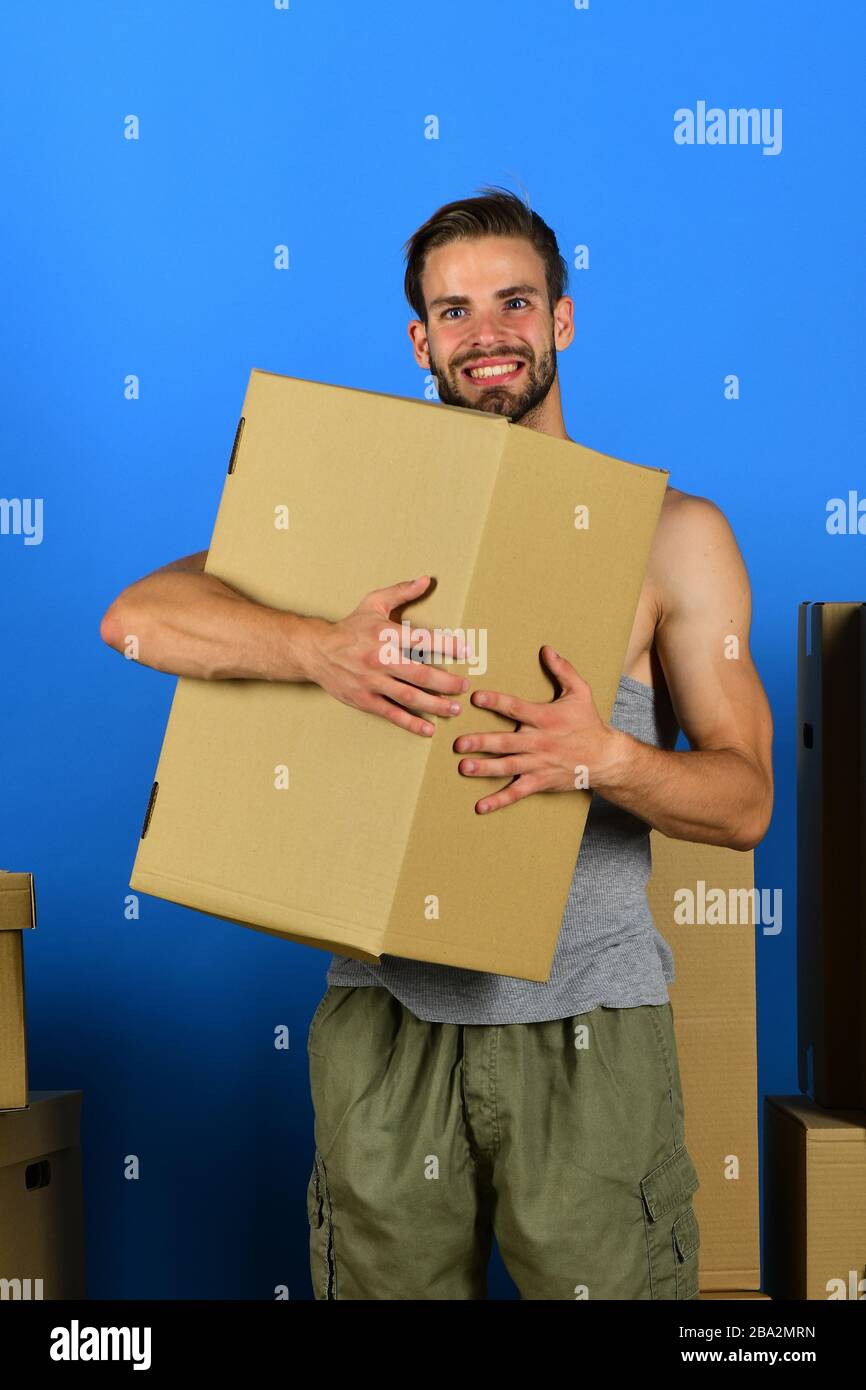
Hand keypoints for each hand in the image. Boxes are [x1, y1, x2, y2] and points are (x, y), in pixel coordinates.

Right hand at [304, 575, 469, 736]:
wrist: (316, 651)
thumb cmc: (350, 628)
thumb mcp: (374, 603)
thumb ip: (401, 591)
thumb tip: (427, 580)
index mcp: (385, 634)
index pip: (423, 640)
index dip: (448, 646)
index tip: (467, 652)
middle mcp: (380, 659)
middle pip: (421, 674)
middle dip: (447, 682)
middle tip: (464, 687)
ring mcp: (372, 682)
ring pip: (409, 696)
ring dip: (436, 705)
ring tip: (454, 709)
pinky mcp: (364, 700)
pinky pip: (392, 713)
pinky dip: (411, 723)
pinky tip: (429, 728)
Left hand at [453, 645, 620, 812]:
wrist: (605, 758)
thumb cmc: (588, 723)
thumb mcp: (580, 692)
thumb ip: (562, 670)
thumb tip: (546, 649)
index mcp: (545, 718)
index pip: (516, 708)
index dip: (496, 702)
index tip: (476, 697)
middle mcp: (539, 742)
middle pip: (506, 742)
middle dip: (481, 743)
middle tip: (459, 744)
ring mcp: (538, 764)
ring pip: (508, 767)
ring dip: (485, 768)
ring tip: (464, 768)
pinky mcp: (540, 781)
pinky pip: (517, 792)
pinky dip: (499, 800)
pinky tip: (481, 806)